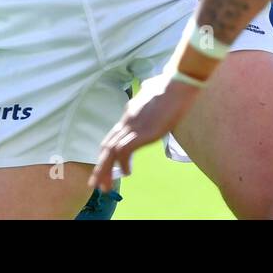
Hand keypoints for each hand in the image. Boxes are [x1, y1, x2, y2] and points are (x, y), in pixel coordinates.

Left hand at [90, 72, 201, 192]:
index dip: (106, 153)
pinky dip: (123, 164)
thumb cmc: (170, 86)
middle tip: (95, 184)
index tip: (105, 166)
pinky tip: (127, 173)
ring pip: (111, 151)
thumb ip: (148, 92)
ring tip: (105, 187)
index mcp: (129, 113)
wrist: (177, 85)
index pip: (112, 136)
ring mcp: (133, 127)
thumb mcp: (154, 90)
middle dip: (100, 167)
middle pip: (107, 146)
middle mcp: (127, 121)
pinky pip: (125, 151)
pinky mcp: (142, 132)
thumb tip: (150, 85)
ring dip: (106, 170)